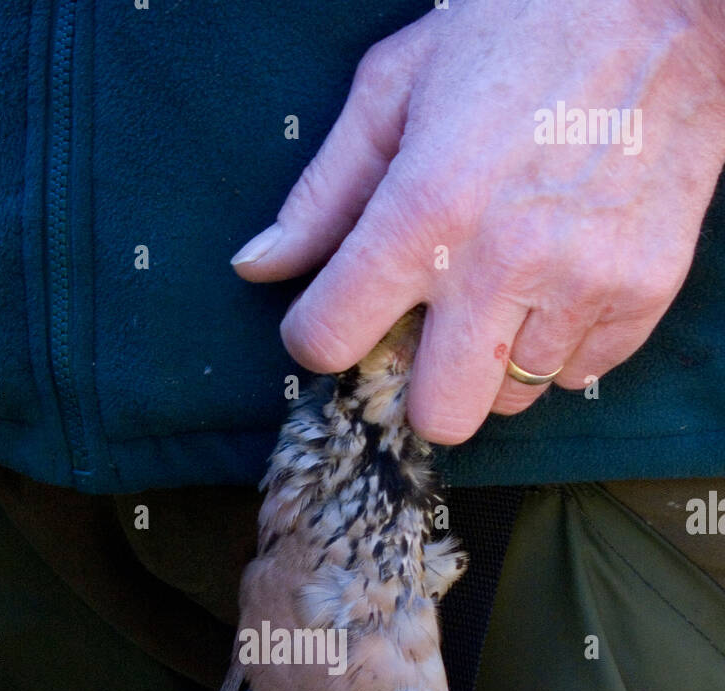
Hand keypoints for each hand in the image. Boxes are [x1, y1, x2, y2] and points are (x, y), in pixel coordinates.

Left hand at [232, 0, 724, 444]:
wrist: (668, 5)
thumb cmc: (519, 31)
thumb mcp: (396, 87)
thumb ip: (323, 192)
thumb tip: (258, 267)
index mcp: (423, 210)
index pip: (328, 341)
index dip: (320, 336)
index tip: (341, 317)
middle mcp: (500, 263)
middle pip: (436, 415)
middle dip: (421, 386)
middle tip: (432, 333)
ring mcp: (578, 284)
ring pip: (511, 400)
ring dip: (497, 359)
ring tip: (510, 285)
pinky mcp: (641, 293)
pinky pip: (581, 375)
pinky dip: (563, 344)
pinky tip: (562, 280)